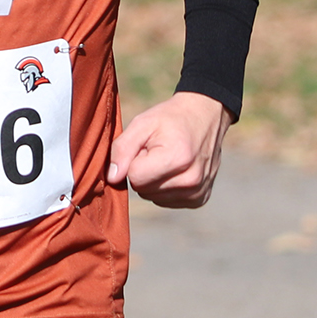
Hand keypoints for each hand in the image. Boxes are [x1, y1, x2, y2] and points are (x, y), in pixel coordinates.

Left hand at [107, 91, 232, 208]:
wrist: (205, 116)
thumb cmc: (170, 118)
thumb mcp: (142, 123)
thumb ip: (122, 149)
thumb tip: (112, 178)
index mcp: (177, 158)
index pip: (135, 178)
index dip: (134, 161)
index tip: (146, 147)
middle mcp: (191, 180)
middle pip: (143, 190)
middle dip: (143, 171)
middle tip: (156, 151)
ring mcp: (197, 192)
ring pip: (153, 197)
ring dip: (153, 180)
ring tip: (167, 159)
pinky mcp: (200, 199)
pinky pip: (166, 201)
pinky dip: (165, 187)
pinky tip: (175, 169)